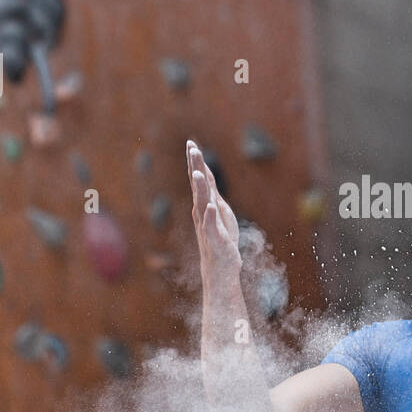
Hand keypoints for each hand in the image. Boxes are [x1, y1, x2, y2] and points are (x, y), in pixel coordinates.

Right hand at [186, 139, 241, 281]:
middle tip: (192, 149)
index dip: (196, 162)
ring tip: (199, 173)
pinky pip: (211, 225)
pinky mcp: (216, 239)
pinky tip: (209, 206)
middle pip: (199, 186)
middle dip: (195, 167)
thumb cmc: (220, 239)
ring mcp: (208, 225)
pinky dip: (209, 215)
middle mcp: (202, 212)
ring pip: (202, 203)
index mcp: (205, 204)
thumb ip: (212, 194)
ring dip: (200, 189)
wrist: (219, 268)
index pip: (200, 179)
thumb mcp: (219, 213)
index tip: (191, 143)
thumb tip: (206, 176)